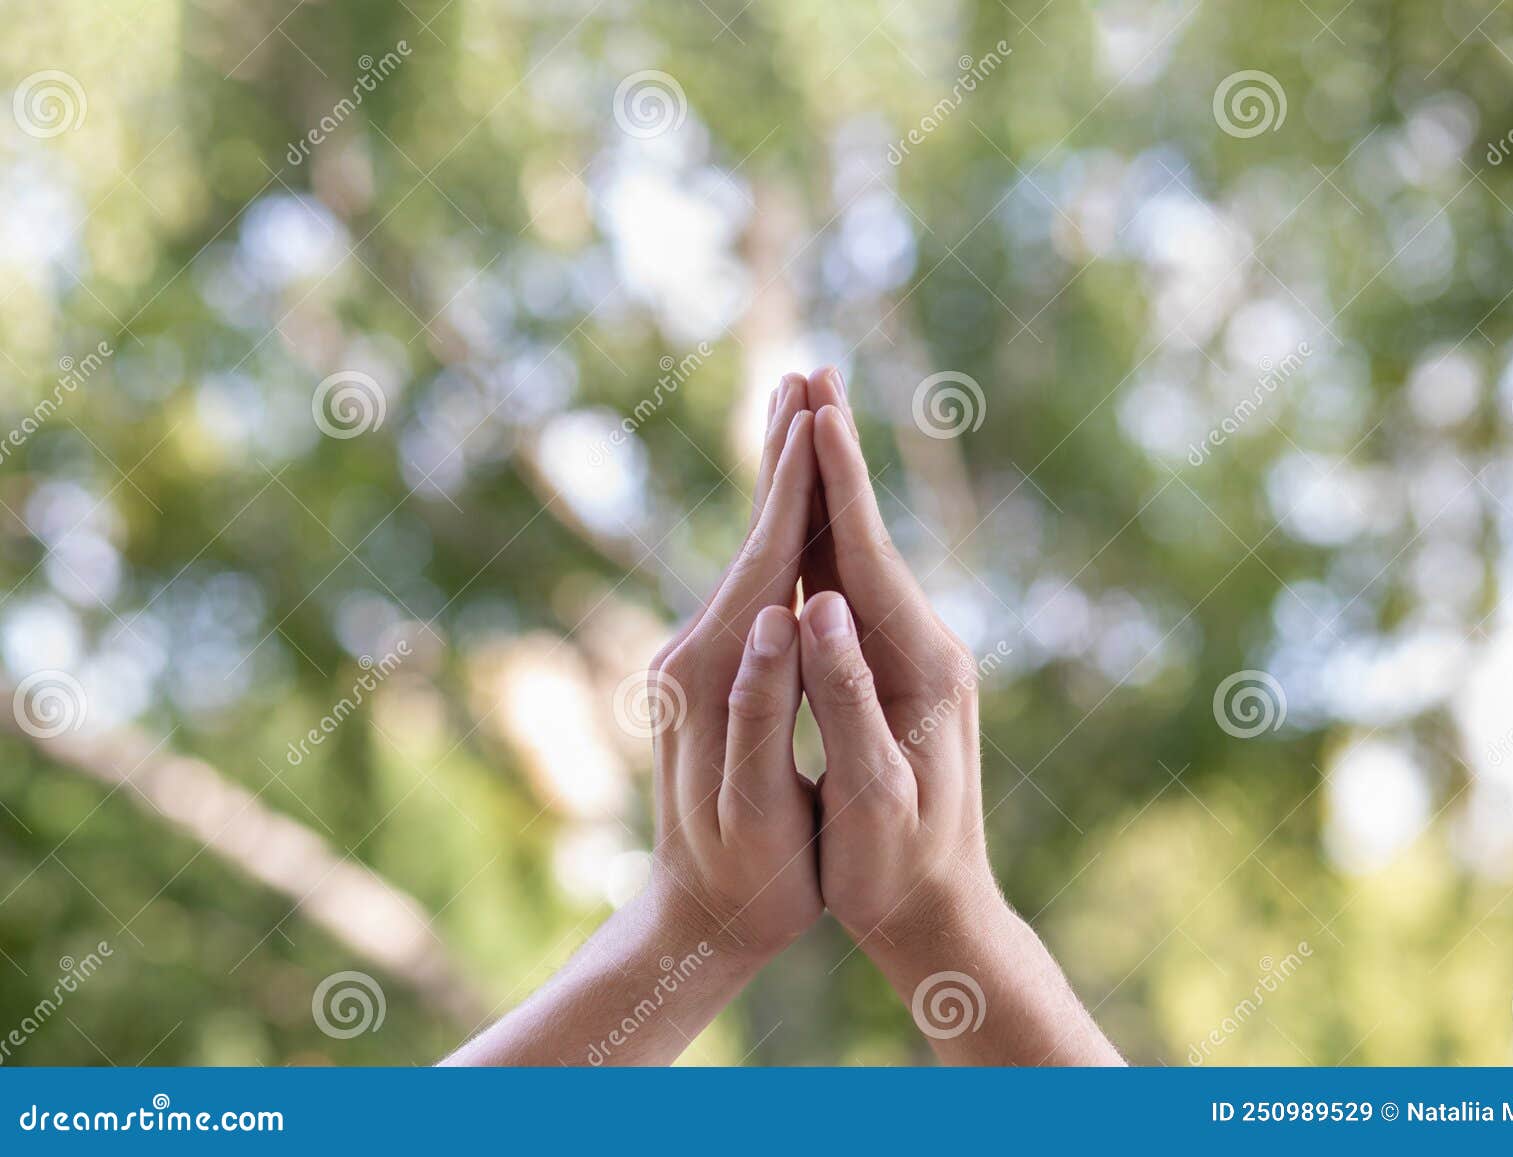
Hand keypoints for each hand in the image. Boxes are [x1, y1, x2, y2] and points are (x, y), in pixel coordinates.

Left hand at [644, 375, 821, 958]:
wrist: (693, 917)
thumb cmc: (750, 880)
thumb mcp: (757, 808)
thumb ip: (759, 710)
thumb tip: (779, 618)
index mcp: (715, 675)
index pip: (765, 560)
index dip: (796, 485)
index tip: (816, 410)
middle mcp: (695, 652)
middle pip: (750, 538)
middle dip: (779, 459)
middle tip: (800, 377)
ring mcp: (696, 660)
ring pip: (748, 556)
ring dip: (775, 487)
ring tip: (795, 421)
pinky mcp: (707, 673)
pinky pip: (749, 586)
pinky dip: (772, 535)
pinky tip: (789, 514)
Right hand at [796, 368, 996, 947]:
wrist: (941, 911)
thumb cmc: (896, 870)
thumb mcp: (873, 797)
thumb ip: (845, 702)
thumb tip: (815, 608)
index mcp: (920, 667)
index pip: (869, 553)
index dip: (839, 480)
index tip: (819, 406)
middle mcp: (925, 646)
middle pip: (866, 533)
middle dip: (834, 454)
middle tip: (812, 371)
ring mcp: (912, 656)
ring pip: (857, 553)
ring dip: (828, 484)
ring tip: (806, 416)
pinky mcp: (895, 672)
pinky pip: (850, 587)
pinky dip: (823, 537)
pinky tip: (801, 512)